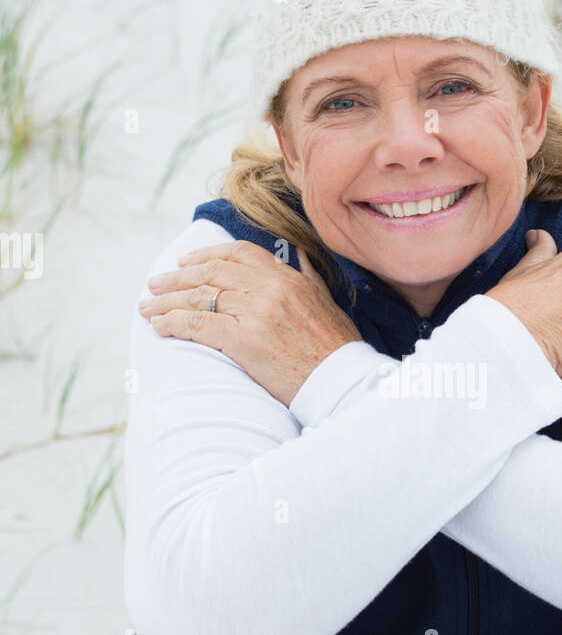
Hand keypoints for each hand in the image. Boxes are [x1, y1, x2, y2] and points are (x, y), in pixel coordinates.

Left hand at [138, 240, 363, 405]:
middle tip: (155, 284)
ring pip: (199, 298)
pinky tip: (159, 327)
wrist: (341, 381)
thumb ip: (306, 276)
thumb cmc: (336, 347)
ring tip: (148, 307)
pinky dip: (174, 324)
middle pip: (211, 273)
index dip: (206, 255)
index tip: (185, 262)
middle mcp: (269, 288)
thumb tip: (298, 257)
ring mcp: (255, 313)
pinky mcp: (244, 340)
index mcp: (287, 277)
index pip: (237, 253)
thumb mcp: (326, 300)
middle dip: (177, 278)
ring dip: (167, 302)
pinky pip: (199, 325)